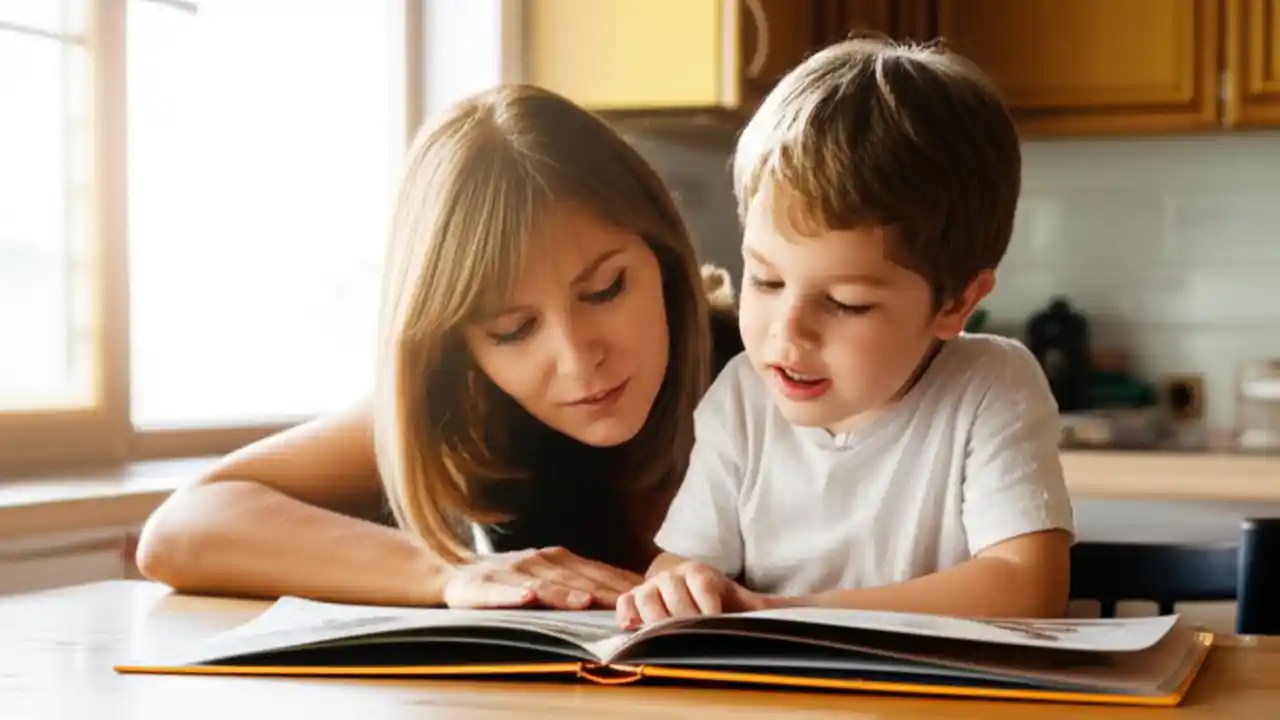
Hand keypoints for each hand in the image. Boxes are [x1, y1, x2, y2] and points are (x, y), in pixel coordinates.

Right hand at [442, 546, 642, 609]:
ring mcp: (513, 571)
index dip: (621, 584)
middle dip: (603, 592)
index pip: (597, 572)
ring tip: (584, 602)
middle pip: (577, 579)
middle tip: (628, 605)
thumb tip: (627, 592)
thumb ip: (580, 579)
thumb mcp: (548, 573)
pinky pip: (501, 592)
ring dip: (564, 593)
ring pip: (543, 585)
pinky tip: (526, 597)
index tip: (646, 595)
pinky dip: (514, 594)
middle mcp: (540, 560)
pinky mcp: (485, 585)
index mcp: (558, 558)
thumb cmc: (510, 578)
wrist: (455, 571)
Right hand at [615, 560, 766, 628]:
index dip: (706, 605)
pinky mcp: (639, 600)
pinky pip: (626, 603)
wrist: (716, 607)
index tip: (714, 620)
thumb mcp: (749, 606)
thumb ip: (763, 606)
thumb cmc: (734, 611)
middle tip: (691, 630)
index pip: (701, 582)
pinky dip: (627, 614)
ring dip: (655, 617)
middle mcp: (675, 573)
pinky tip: (634, 627)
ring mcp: (654, 585)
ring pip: (646, 596)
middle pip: (671, 590)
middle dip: (681, 614)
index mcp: (701, 571)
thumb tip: (782, 613)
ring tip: (667, 632)